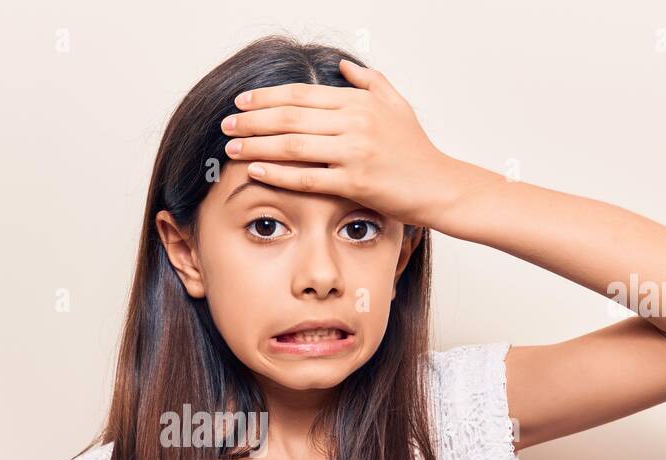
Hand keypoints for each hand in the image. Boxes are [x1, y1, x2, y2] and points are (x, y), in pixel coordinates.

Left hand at [220, 58, 474, 229]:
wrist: (439, 186)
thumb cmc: (416, 150)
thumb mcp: (397, 105)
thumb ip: (369, 82)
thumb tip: (343, 67)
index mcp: (359, 102)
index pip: (302, 95)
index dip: (267, 97)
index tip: (242, 101)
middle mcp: (355, 123)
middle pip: (290, 117)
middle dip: (252, 119)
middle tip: (226, 124)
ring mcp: (354, 153)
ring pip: (293, 145)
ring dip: (257, 144)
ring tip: (231, 148)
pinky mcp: (355, 182)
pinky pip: (307, 177)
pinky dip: (278, 172)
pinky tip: (256, 169)